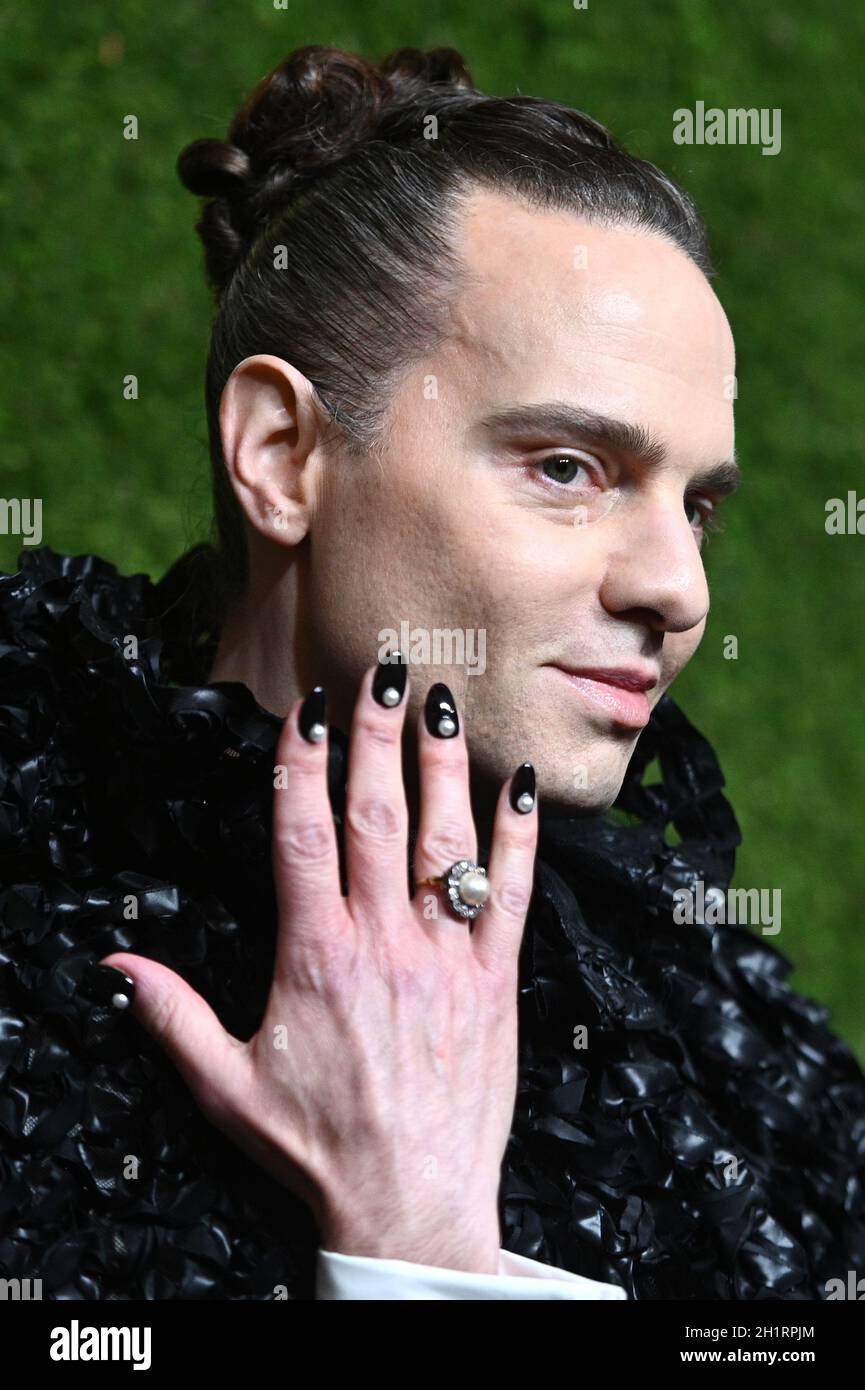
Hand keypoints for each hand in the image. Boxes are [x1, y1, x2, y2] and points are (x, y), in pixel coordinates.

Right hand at [99, 656, 538, 1274]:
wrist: (412, 1204)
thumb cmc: (318, 1148)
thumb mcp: (226, 1088)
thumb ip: (173, 1016)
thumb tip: (114, 964)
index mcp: (315, 956)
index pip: (302, 836)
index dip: (303, 764)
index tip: (309, 709)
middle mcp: (383, 943)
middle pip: (376, 817)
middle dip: (377, 738)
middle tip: (384, 672)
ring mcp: (445, 958)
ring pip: (445, 842)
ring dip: (442, 766)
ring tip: (442, 702)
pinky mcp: (496, 980)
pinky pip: (511, 895)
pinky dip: (518, 836)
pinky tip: (521, 784)